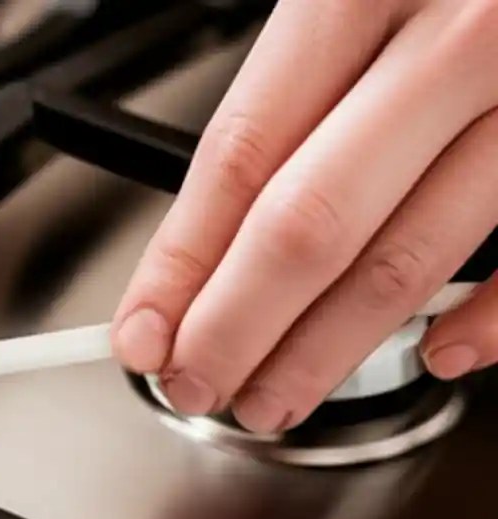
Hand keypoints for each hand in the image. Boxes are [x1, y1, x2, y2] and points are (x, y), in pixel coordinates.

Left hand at [111, 0, 497, 432]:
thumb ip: (294, 90)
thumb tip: (205, 235)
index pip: (241, 154)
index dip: (181, 260)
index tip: (145, 330)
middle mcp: (464, 35)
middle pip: (310, 225)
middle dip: (236, 328)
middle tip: (194, 382)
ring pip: (412, 259)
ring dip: (327, 348)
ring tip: (272, 392)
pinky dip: (487, 320)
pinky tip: (435, 352)